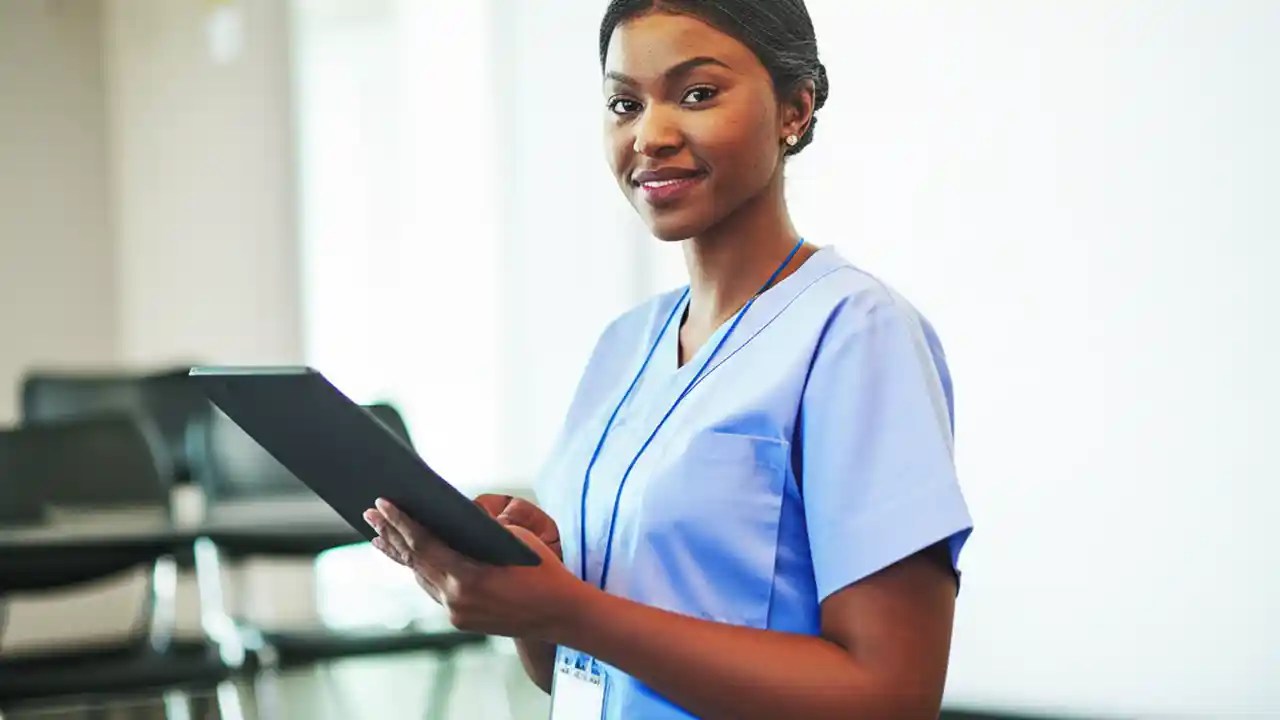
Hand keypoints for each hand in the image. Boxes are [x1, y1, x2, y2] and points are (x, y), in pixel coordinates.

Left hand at [364, 498, 588, 639]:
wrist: (561, 614)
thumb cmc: (543, 569)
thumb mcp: (514, 537)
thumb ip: (480, 528)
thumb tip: (452, 515)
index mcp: (468, 576)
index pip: (423, 543)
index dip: (400, 522)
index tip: (382, 504)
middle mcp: (456, 598)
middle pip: (414, 560)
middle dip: (391, 534)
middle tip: (370, 514)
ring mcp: (456, 612)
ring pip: (421, 577)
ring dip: (402, 554)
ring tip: (380, 534)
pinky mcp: (460, 620)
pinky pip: (435, 590)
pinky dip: (421, 570)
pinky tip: (411, 558)